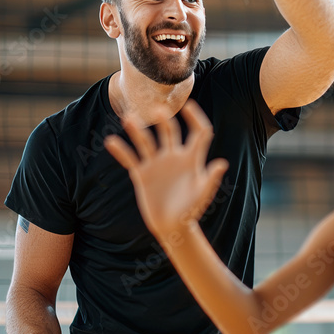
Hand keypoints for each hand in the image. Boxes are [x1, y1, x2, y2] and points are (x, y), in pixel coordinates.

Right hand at [104, 100, 228, 239]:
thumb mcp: (202, 194)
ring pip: (147, 142)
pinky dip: (121, 151)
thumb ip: (211, 179)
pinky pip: (131, 159)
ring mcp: (157, 164)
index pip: (198, 133)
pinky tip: (111, 142)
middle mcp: (174, 156)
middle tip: (158, 111)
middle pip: (169, 132)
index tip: (189, 106)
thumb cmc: (190, 210)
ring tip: (128, 118)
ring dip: (137, 130)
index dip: (196, 118)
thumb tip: (222, 163)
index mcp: (192, 158)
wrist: (173, 227)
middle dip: (164, 121)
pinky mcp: (143, 174)